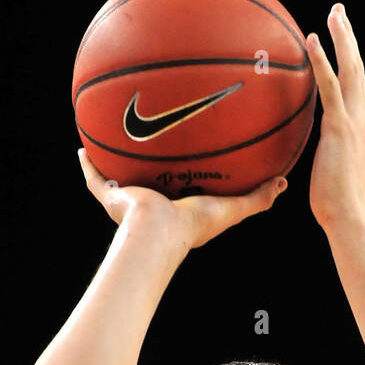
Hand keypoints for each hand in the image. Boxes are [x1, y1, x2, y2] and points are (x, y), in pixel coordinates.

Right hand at [77, 150, 287, 251]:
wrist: (158, 230)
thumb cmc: (194, 224)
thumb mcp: (231, 209)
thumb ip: (258, 198)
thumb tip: (283, 182)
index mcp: (178, 206)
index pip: (183, 186)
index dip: (186, 172)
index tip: (192, 154)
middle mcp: (152, 204)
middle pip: (150, 178)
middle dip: (150, 161)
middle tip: (153, 138)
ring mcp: (130, 201)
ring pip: (120, 176)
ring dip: (116, 158)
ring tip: (114, 134)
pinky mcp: (112, 197)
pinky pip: (95, 179)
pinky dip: (87, 166)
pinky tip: (81, 147)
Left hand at [305, 4, 364, 231]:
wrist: (347, 216)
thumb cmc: (336, 202)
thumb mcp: (334, 169)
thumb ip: (329, 150)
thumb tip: (313, 147)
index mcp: (364, 125)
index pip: (357, 85)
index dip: (351, 59)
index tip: (343, 38)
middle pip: (358, 68)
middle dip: (349, 38)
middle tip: (340, 12)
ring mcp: (356, 120)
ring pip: (351, 69)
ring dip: (343, 38)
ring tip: (334, 13)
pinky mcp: (340, 127)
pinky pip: (330, 86)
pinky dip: (322, 61)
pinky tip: (312, 40)